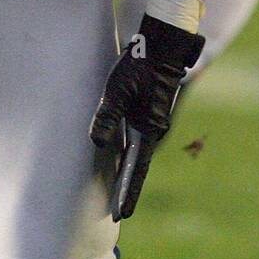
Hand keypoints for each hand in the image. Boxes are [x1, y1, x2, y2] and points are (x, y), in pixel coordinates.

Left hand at [90, 16, 203, 219]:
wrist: (161, 44)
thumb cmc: (139, 66)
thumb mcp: (117, 91)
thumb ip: (107, 117)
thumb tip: (97, 143)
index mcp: (150, 128)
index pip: (136, 168)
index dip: (129, 191)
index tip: (123, 213)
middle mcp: (154, 128)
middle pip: (137, 163)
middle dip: (128, 186)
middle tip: (118, 210)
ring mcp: (152, 118)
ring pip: (137, 150)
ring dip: (127, 168)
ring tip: (116, 188)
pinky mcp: (148, 108)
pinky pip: (136, 136)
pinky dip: (128, 150)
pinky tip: (119, 153)